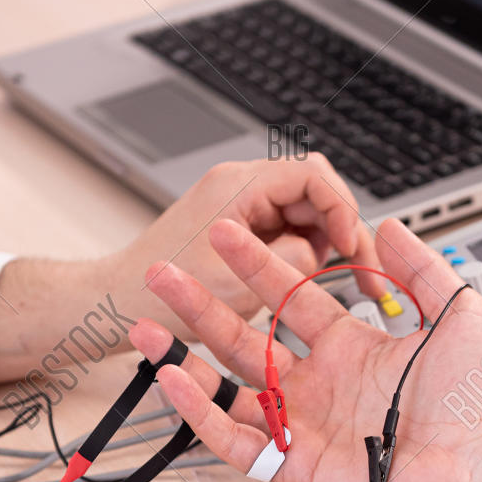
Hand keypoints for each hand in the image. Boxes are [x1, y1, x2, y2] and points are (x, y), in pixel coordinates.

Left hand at [0, 157, 375, 384]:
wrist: (115, 306)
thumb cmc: (157, 299)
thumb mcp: (237, 287)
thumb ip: (291, 260)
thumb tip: (326, 250)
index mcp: (238, 187)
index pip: (313, 174)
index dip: (343, 208)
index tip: (355, 247)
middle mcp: (241, 189)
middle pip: (317, 191)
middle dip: (345, 228)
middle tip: (366, 271)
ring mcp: (242, 209)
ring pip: (309, 213)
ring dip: (329, 244)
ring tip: (337, 283)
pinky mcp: (242, 230)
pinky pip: (291, 232)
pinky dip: (308, 255)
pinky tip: (311, 285)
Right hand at [128, 216, 481, 481]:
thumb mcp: (460, 312)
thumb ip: (420, 268)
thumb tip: (388, 226)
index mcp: (357, 349)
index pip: (292, 299)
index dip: (258, 266)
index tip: (227, 233)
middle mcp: (325, 386)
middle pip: (248, 338)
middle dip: (204, 304)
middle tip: (166, 270)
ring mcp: (308, 426)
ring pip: (231, 388)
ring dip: (186, 356)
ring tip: (147, 323)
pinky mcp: (299, 466)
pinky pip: (238, 440)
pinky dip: (201, 413)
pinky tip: (174, 379)